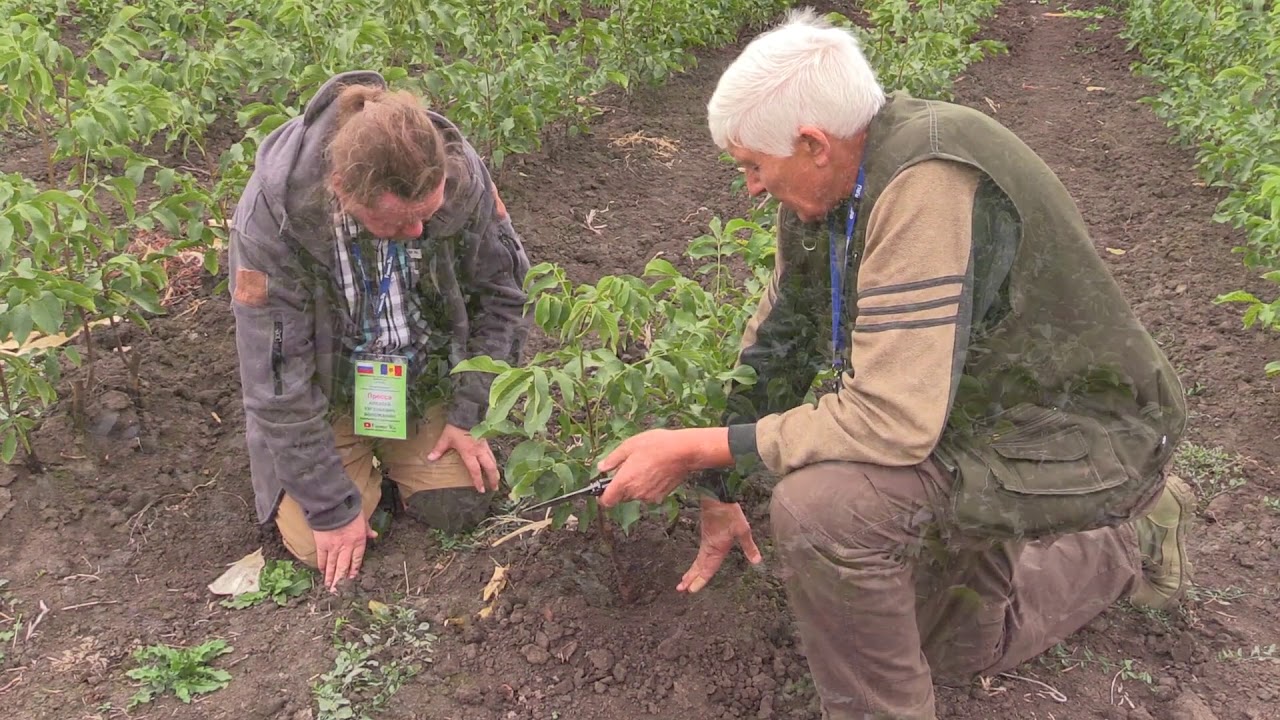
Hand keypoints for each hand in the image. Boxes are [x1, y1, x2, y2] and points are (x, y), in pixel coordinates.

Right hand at [314, 514, 377, 591]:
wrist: (333, 505)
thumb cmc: (349, 509)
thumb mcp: (362, 518)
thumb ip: (367, 529)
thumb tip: (375, 535)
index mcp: (359, 541)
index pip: (357, 560)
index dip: (354, 570)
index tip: (351, 579)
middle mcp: (347, 547)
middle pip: (344, 567)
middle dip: (341, 580)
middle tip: (338, 591)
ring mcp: (333, 547)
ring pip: (332, 566)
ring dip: (331, 577)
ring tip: (329, 587)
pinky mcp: (322, 544)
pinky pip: (322, 558)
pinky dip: (322, 566)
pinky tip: (322, 573)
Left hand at [428, 424, 499, 491]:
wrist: (467, 413)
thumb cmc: (456, 427)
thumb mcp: (445, 438)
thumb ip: (439, 449)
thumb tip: (430, 458)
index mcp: (469, 452)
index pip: (475, 470)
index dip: (478, 481)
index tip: (481, 490)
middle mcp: (479, 451)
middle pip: (490, 467)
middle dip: (493, 478)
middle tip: (495, 488)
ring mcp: (484, 446)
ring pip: (493, 461)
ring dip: (496, 471)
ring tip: (497, 479)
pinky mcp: (486, 441)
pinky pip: (492, 454)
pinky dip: (494, 462)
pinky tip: (494, 464)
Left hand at [597, 428, 724, 506]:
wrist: (684, 452)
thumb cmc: (657, 445)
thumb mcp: (630, 445)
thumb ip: (613, 459)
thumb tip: (601, 468)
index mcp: (624, 481)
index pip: (607, 501)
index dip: (602, 496)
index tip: (603, 488)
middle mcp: (635, 493)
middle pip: (621, 497)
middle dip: (621, 486)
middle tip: (629, 468)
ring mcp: (649, 496)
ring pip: (635, 495)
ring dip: (635, 485)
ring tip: (645, 466)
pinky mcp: (661, 497)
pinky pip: (648, 494)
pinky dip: (648, 486)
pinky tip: (654, 471)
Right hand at [678, 497, 762, 593]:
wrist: (717, 496)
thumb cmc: (730, 513)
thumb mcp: (743, 530)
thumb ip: (749, 547)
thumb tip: (757, 562)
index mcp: (716, 548)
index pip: (707, 569)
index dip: (700, 580)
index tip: (691, 590)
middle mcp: (709, 547)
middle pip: (699, 566)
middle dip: (691, 578)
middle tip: (681, 589)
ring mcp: (706, 540)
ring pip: (698, 559)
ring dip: (691, 570)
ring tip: (684, 579)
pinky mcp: (706, 534)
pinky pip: (700, 552)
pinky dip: (696, 560)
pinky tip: (698, 561)